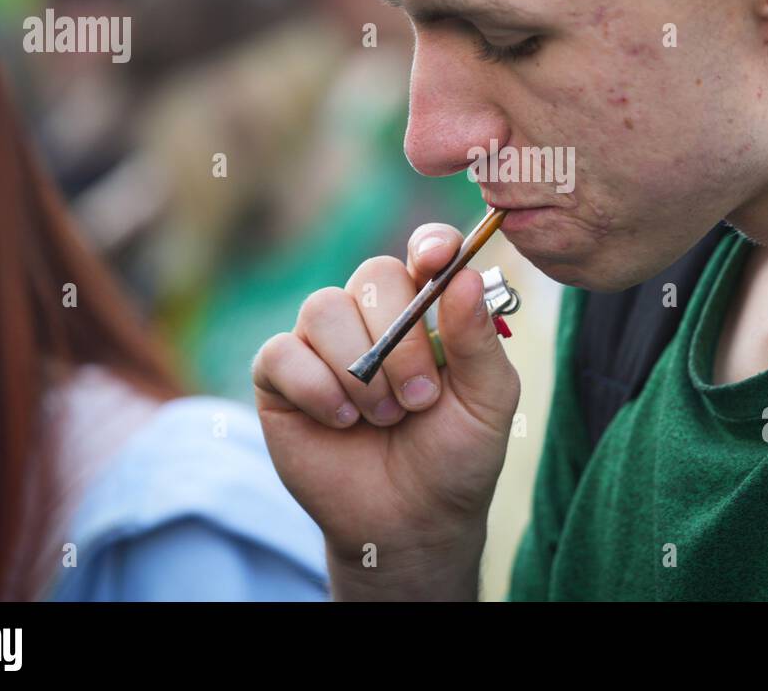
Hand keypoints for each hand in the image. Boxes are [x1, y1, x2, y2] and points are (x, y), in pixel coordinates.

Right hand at [252, 222, 520, 598]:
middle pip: (373, 276)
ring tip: (385, 418)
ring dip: (360, 370)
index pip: (426, 251)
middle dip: (401, 340)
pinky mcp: (279, 376)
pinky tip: (342, 421)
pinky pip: (283, 352)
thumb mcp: (488, 400)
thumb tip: (463, 275)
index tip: (436, 259)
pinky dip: (316, 388)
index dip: (430, 245)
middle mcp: (372, 314)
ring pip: (324, 309)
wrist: (411, 521)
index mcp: (427, 309)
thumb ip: (478, 338)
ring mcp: (322, 342)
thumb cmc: (456, 456)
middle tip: (420, 399)